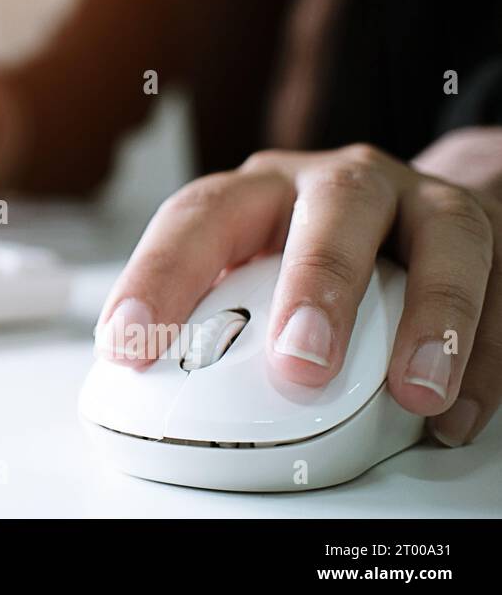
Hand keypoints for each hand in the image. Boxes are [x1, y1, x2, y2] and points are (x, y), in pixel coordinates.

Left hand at [96, 135, 501, 447]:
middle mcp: (339, 182)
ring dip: (430, 317)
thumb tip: (146, 377)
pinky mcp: (489, 234)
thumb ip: (215, 309)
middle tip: (300, 364)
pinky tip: (453, 412)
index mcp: (260, 188)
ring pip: (441, 238)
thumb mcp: (252, 264)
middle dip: (318, 285)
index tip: (128, 341)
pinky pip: (501, 291)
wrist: (416, 209)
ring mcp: (420, 203)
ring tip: (411, 391)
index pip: (199, 216)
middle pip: (333, 210)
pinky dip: (485, 357)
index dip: (159, 275)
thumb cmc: (312, 246)